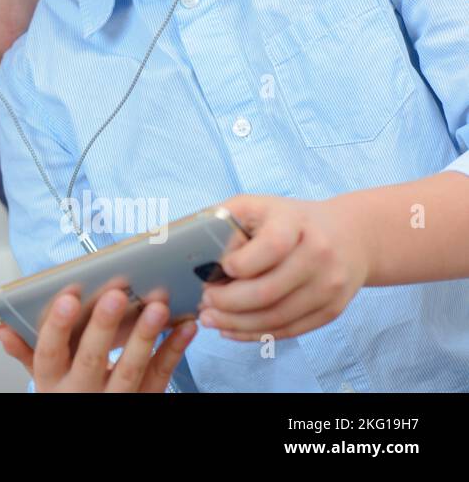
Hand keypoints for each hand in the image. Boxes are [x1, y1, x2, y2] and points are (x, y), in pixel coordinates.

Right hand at [0, 286, 196, 391]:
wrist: (90, 423)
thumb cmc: (69, 394)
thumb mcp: (43, 377)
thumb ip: (26, 351)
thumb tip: (3, 328)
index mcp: (53, 380)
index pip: (49, 353)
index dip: (58, 325)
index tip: (68, 297)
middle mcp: (82, 392)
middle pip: (92, 359)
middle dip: (104, 326)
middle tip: (117, 295)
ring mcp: (115, 400)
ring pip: (130, 371)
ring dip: (145, 337)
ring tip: (157, 308)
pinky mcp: (143, 402)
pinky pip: (161, 378)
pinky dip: (174, 351)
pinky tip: (183, 328)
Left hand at [197, 194, 369, 341]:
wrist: (349, 236)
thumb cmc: (289, 220)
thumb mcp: (257, 206)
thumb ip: (224, 222)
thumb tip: (192, 253)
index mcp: (295, 223)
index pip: (270, 247)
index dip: (240, 263)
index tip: (220, 267)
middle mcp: (318, 255)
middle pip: (268, 290)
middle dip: (227, 302)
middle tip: (204, 302)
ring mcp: (328, 286)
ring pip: (276, 317)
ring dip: (236, 323)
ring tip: (210, 319)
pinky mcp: (332, 310)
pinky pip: (289, 330)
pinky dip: (255, 334)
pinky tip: (232, 329)